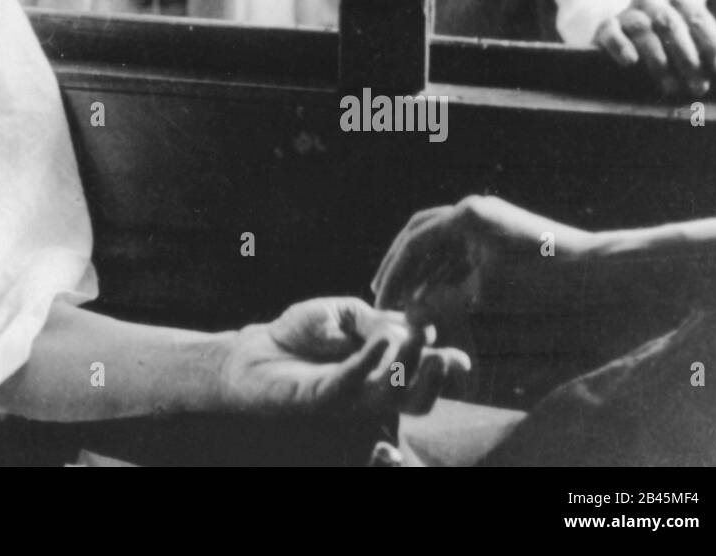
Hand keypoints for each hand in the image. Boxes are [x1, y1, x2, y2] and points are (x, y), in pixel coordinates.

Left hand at [218, 296, 469, 419]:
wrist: (254, 349)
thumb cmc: (301, 334)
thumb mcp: (344, 314)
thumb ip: (374, 318)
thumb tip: (408, 323)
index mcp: (381, 373)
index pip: (423, 379)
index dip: (446, 370)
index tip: (460, 352)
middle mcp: (370, 392)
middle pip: (417, 401)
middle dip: (437, 380)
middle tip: (445, 353)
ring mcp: (347, 399)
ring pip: (390, 397)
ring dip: (409, 368)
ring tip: (415, 339)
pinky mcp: (320, 397)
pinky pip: (350, 383)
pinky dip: (370, 361)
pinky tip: (381, 340)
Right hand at [373, 195, 594, 328]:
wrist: (599, 274)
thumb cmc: (542, 279)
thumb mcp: (486, 294)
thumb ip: (442, 301)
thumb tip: (409, 313)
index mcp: (464, 215)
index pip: (414, 241)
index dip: (394, 272)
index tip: (380, 297)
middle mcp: (472, 211)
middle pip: (421, 235)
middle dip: (401, 265)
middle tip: (382, 292)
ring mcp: (488, 222)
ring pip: (442, 246)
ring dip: (423, 272)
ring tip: (407, 301)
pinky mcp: (501, 238)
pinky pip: (462, 254)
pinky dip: (446, 275)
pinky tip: (438, 298)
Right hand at [592, 0, 715, 98]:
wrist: (625, 32)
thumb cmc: (670, 40)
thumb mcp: (695, 37)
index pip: (698, 18)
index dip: (714, 44)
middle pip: (670, 23)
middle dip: (688, 57)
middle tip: (699, 87)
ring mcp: (626, 11)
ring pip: (642, 28)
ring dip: (659, 59)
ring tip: (671, 87)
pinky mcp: (605, 27)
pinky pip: (611, 32)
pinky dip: (620, 45)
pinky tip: (631, 61)